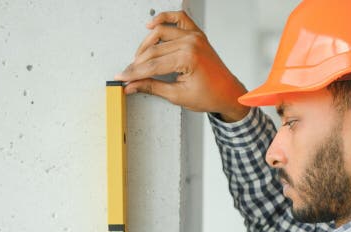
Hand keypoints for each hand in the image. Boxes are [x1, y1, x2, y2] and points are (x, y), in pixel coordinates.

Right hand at [114, 10, 249, 122]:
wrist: (228, 93)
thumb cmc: (209, 96)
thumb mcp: (177, 95)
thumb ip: (152, 87)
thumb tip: (132, 85)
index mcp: (188, 58)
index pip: (152, 65)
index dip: (134, 73)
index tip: (122, 77)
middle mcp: (191, 43)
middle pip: (154, 49)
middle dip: (137, 63)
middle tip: (128, 73)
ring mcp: (194, 36)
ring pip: (161, 32)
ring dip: (146, 44)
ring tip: (138, 58)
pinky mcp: (197, 33)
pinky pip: (178, 18)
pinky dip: (164, 18)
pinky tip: (152, 25)